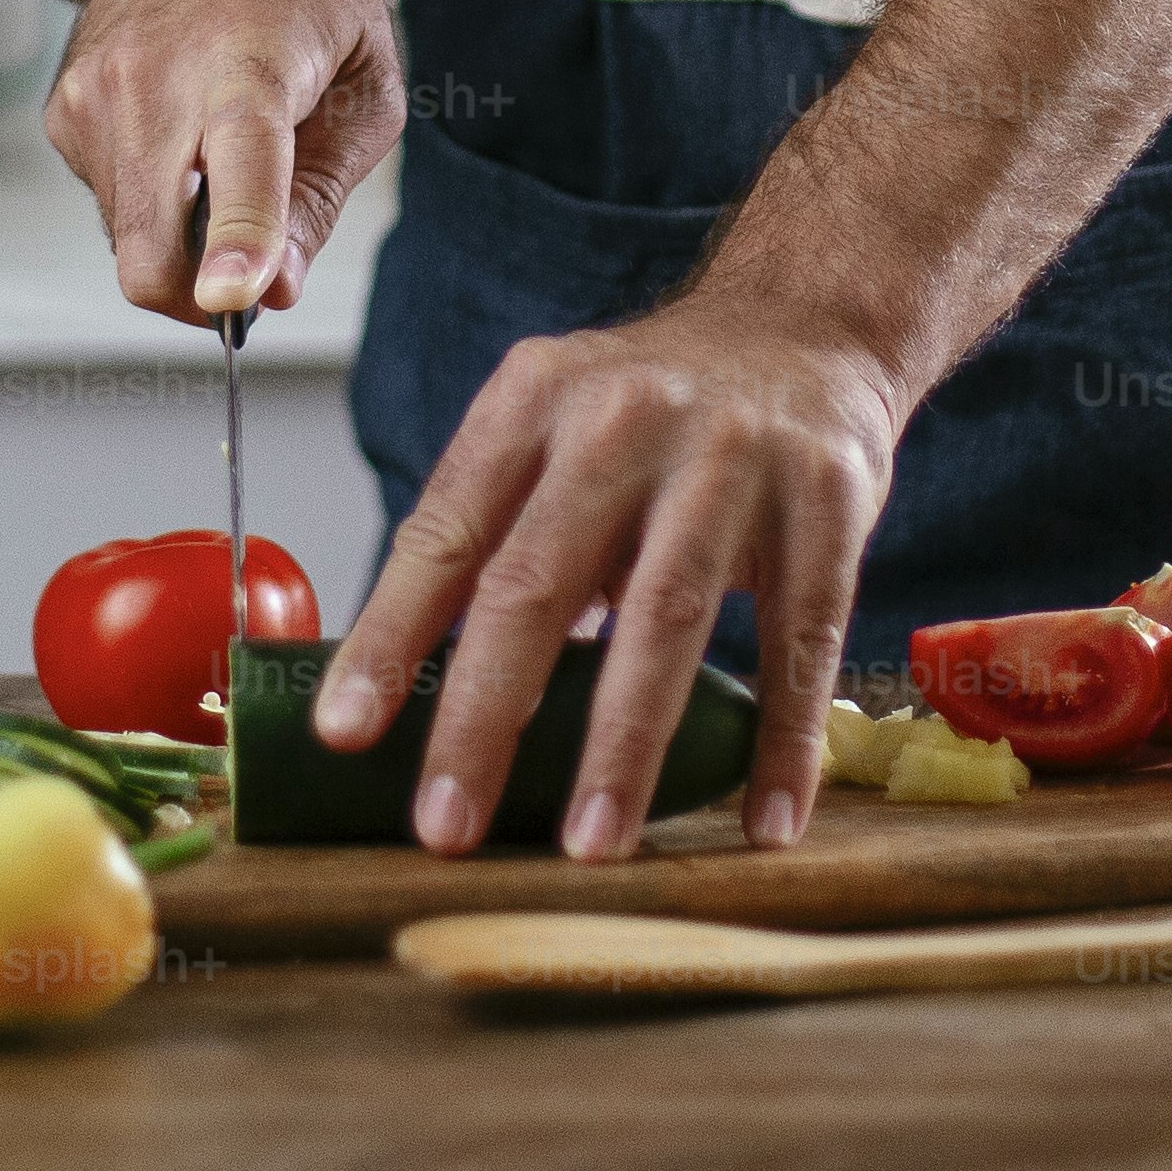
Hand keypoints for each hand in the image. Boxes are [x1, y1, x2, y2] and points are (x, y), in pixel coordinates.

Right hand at [42, 0, 400, 325]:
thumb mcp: (362, 81)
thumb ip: (322, 195)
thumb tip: (278, 291)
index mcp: (249, 67)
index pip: (239, 167)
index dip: (237, 242)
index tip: (232, 300)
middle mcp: (155, 81)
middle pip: (152, 251)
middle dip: (200, 296)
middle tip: (252, 276)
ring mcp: (94, 97)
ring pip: (129, 244)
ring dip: (180, 238)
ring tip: (222, 156)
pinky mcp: (62, 113)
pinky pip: (111, 206)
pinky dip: (152, 200)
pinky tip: (180, 133)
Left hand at [312, 282, 899, 859]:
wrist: (803, 327)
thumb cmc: (654, 407)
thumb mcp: (554, 424)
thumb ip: (491, 530)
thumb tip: (398, 681)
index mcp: (534, 400)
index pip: (444, 531)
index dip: (390, 636)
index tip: (345, 732)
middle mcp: (625, 420)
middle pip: (538, 582)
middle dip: (485, 715)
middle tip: (446, 824)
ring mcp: (731, 458)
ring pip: (664, 619)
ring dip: (624, 746)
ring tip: (591, 843)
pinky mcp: (826, 502)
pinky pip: (799, 639)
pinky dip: (782, 741)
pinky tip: (764, 821)